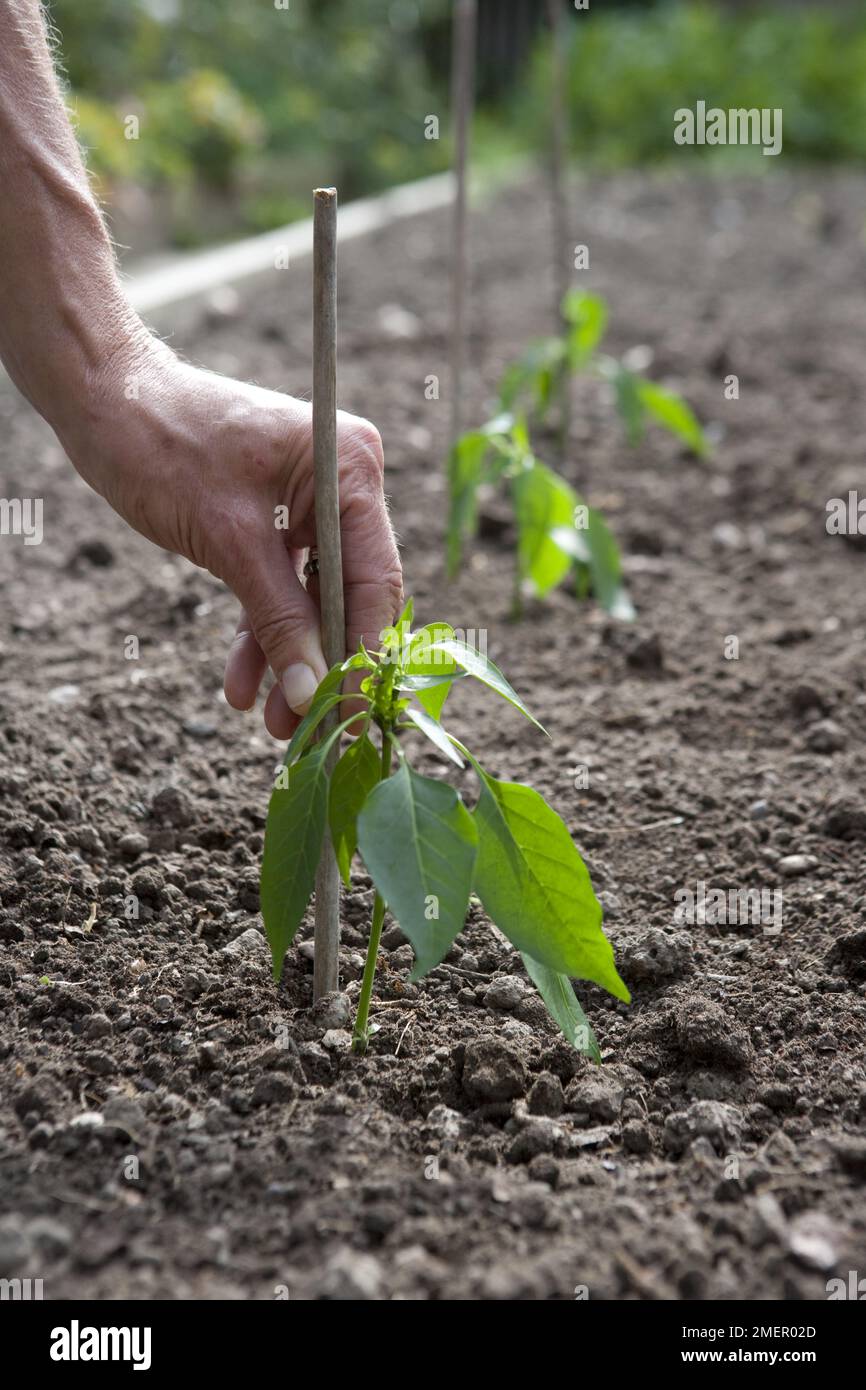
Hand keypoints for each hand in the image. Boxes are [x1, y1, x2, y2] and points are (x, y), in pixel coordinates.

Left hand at [59, 334, 402, 737]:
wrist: (105, 398)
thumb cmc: (164, 446)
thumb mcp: (226, 541)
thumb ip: (277, 618)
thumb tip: (313, 692)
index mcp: (349, 468)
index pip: (373, 578)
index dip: (364, 653)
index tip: (354, 717)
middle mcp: (344, 482)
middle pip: (350, 594)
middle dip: (325, 665)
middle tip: (315, 732)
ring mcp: (313, 502)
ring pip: (314, 600)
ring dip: (292, 660)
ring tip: (274, 723)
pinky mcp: (280, 520)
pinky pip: (282, 587)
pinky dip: (262, 632)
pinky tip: (242, 684)